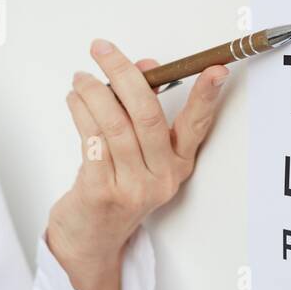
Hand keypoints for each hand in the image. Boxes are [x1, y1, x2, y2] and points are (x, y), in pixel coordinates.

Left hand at [47, 38, 227, 289]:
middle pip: (147, 117)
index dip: (206, 96)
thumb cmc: (116, 189)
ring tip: (81, 78)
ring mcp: (133, 188)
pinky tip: (74, 101)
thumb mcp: (137, 152)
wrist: (92, 239)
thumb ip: (141, 109)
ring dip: (93, 94)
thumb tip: (143, 68)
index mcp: (177, 163)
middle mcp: (161, 176)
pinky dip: (81, 114)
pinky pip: (92, 143)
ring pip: (115, 126)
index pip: (197, 125)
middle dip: (124, 76)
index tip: (216, 70)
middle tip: (103, 50)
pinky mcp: (103, 193)